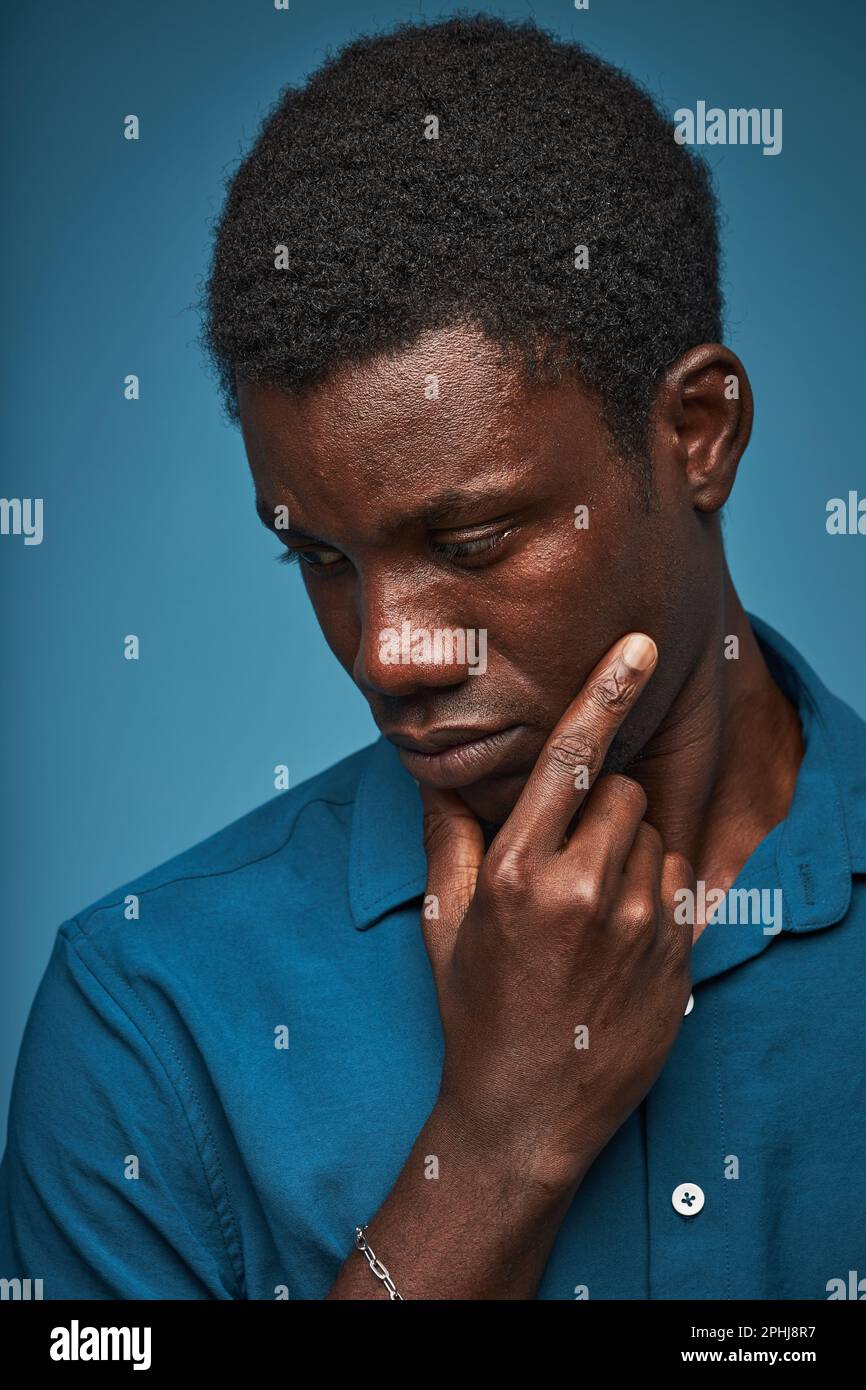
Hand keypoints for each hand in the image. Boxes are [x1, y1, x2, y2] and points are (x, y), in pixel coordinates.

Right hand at [419, 632, 694, 1194]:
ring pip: (655, 835)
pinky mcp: (677, 957)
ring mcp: (639, 926)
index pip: (570, 759)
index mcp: (517, 872)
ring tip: (591, 909)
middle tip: (569, 857)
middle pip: (622, 791)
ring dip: (629, 850)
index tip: (637, 646)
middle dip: (601, 806)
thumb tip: (437, 770)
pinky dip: (654, 894)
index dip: (605, 693)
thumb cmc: (475, 1011)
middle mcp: (584, 890)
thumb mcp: (446, 921)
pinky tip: (618, 940)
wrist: (525, 1113)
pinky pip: (678, 885)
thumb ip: (448, 835)